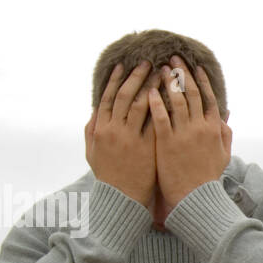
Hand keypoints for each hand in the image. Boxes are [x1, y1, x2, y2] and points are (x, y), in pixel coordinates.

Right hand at [84, 61, 155, 206]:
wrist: (121, 200)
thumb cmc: (108, 176)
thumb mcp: (92, 152)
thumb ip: (91, 129)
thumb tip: (95, 109)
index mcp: (100, 128)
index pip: (108, 97)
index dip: (116, 79)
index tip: (123, 65)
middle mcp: (114, 130)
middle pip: (126, 95)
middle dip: (137, 76)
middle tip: (148, 62)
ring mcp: (131, 139)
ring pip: (142, 105)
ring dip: (152, 86)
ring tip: (163, 73)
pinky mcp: (147, 148)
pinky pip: (156, 122)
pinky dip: (163, 108)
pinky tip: (171, 96)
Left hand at [148, 55, 232, 208]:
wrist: (196, 198)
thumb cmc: (207, 178)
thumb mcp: (223, 155)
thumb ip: (225, 134)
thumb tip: (225, 117)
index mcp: (214, 129)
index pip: (209, 98)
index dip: (201, 80)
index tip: (194, 67)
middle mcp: (200, 128)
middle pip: (192, 93)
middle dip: (183, 74)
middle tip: (173, 59)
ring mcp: (184, 134)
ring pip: (177, 101)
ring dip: (169, 82)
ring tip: (160, 68)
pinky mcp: (167, 142)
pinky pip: (161, 117)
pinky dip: (156, 103)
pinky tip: (149, 91)